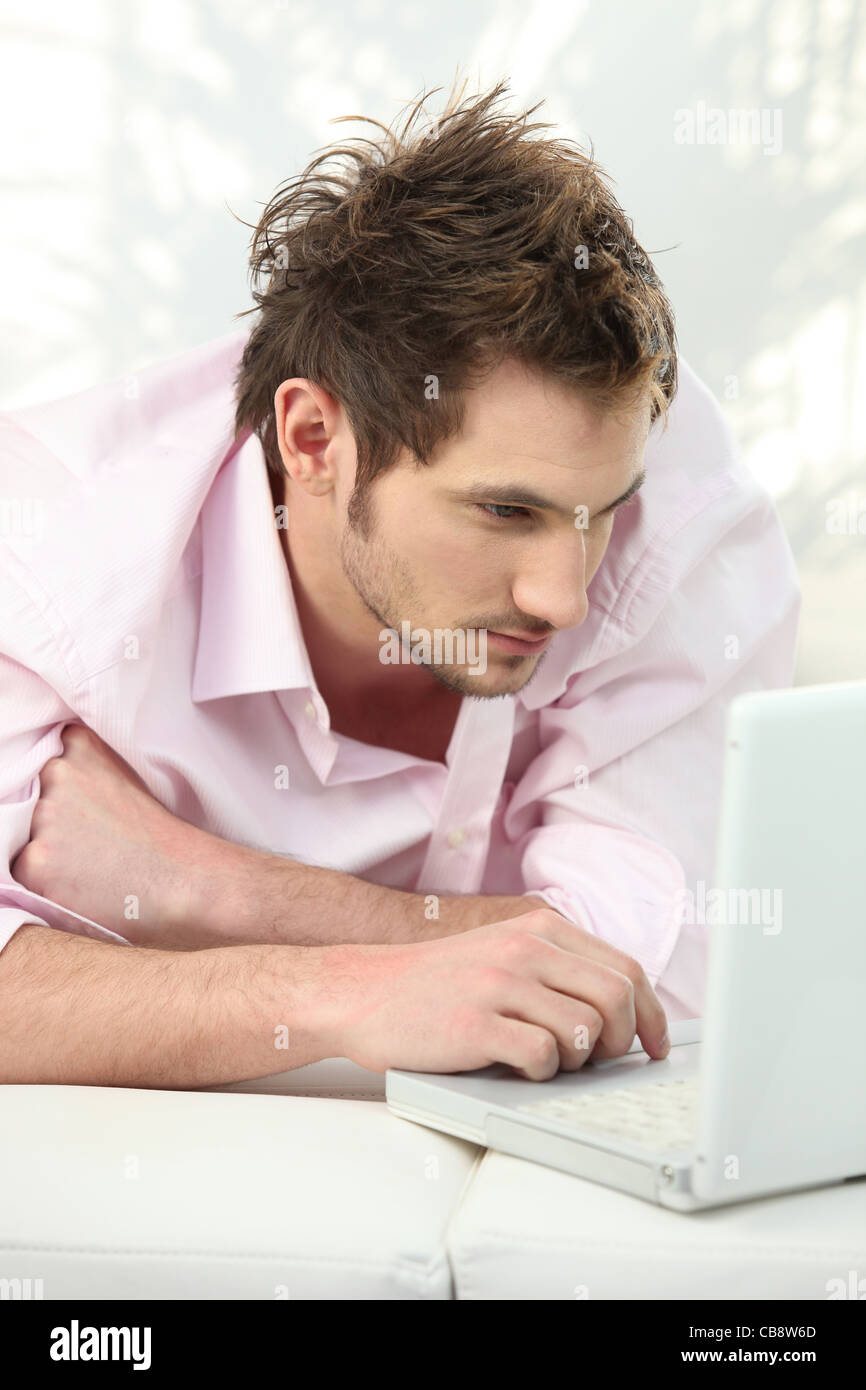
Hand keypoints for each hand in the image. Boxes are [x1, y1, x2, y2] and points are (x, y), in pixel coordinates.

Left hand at [10, 723, 232, 942]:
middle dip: (54, 822)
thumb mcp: (129, 779)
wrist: (184, 880)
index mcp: (82, 748)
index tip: (83, 810)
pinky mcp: (33, 861)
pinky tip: (80, 885)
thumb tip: (56, 778)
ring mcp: (43, 817)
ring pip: (23, 837)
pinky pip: (20, 873)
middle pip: (33, 801)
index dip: (63, 791)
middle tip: (92, 843)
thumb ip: (89, 771)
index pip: (49, 764)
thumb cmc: (163, 838)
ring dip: (48, 852)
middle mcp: (56, 774)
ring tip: (89, 866)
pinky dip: (45, 883)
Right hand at [321, 908, 670, 1077]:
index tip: (654, 1044)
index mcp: (539, 929)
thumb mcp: (504, 952)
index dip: (651, 1014)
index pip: (625, 968)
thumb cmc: (438, 983)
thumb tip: (624, 1009)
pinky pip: (543, 1058)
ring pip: (585, 1031)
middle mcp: (524, 949)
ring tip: (550, 1063)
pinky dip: (543, 1074)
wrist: (363, 992)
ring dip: (579, 1060)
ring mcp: (499, 985)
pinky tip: (518, 1068)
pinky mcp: (475, 1025)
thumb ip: (557, 967)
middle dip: (622, 1041)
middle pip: (617, 998)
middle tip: (600, 1061)